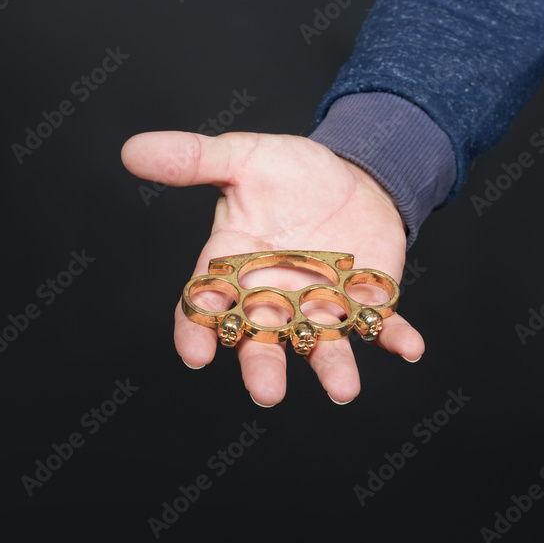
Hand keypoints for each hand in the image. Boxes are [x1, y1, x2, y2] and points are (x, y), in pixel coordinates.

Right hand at [121, 131, 424, 405]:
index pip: (207, 307)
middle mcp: (275, 296)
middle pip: (263, 339)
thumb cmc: (288, 172)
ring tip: (343, 390)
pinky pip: (382, 324)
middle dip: (264, 366)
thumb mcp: (242, 157)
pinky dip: (396, 336)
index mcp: (235, 268)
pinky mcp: (367, 300)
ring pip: (324, 344)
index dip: (198, 331)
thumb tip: (132, 149)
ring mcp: (323, 304)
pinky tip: (411, 347)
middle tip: (267, 393)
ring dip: (334, 367)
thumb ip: (194, 159)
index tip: (196, 354)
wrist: (351, 172)